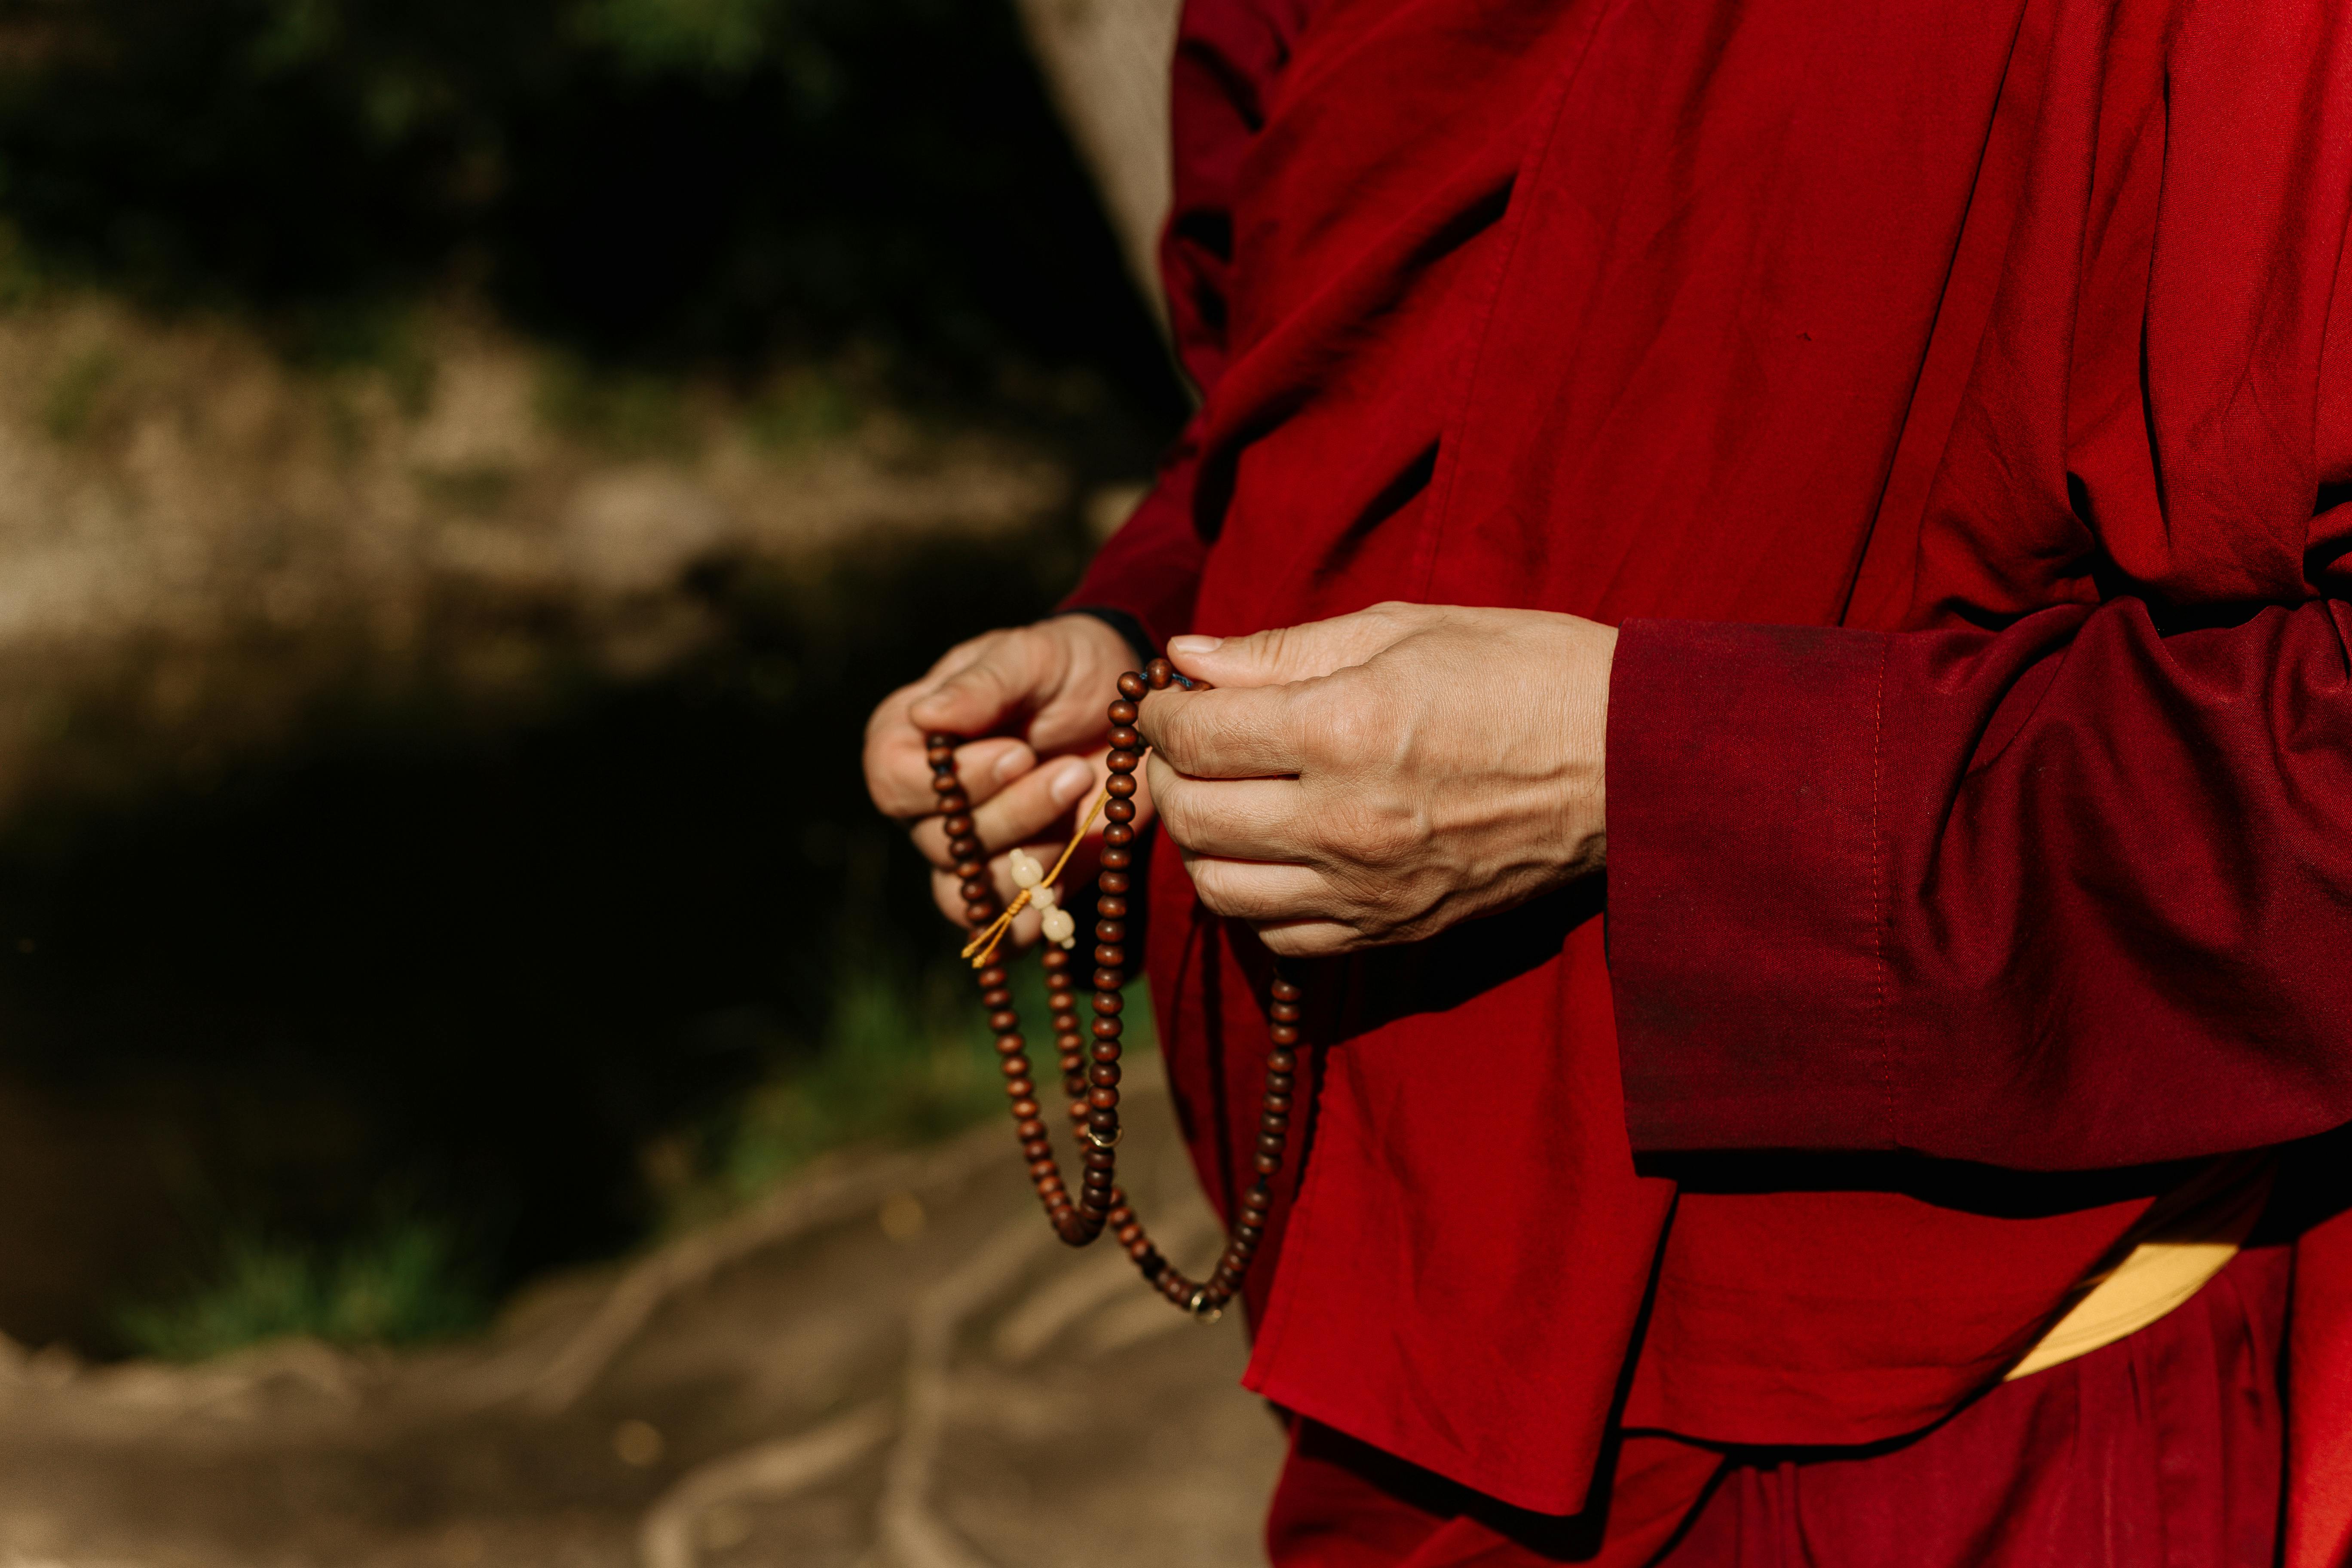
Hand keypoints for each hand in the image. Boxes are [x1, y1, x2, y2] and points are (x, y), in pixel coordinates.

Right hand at [863, 614, 1152, 938]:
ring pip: (972, 891)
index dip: (958, 779)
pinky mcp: (1017, 885)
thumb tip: (926, 714)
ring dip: (1032, 862)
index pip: (895, 779)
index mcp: (910, 740)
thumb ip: (984, 684)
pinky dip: (1035, 921)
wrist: (1126, 707)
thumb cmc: (1065, 668)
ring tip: (1082, 807)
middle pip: (942, 842)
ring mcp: (971, 851)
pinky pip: (1004, 931)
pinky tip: (1069, 884)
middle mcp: (928, 805)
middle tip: (1073, 772)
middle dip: (1014, 813)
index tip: (1019, 752)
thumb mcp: (1032, 656)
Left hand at [1138, 602, 1613, 956]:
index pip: (1194, 736)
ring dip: (1203, 844)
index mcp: (1343, 730)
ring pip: (1222, 889)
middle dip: (1168, 776)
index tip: (1170, 700)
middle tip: (1188, 748)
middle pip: (1192, 816)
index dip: (1161, 714)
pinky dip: (1257, 900)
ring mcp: (1367, 888)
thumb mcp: (1400, 628)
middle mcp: (1344, 821)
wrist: (1628, 759)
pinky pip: (1281, 938)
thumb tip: (1186, 658)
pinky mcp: (1394, 930)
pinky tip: (1276, 856)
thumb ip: (1281, 650)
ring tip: (1227, 802)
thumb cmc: (1519, 671)